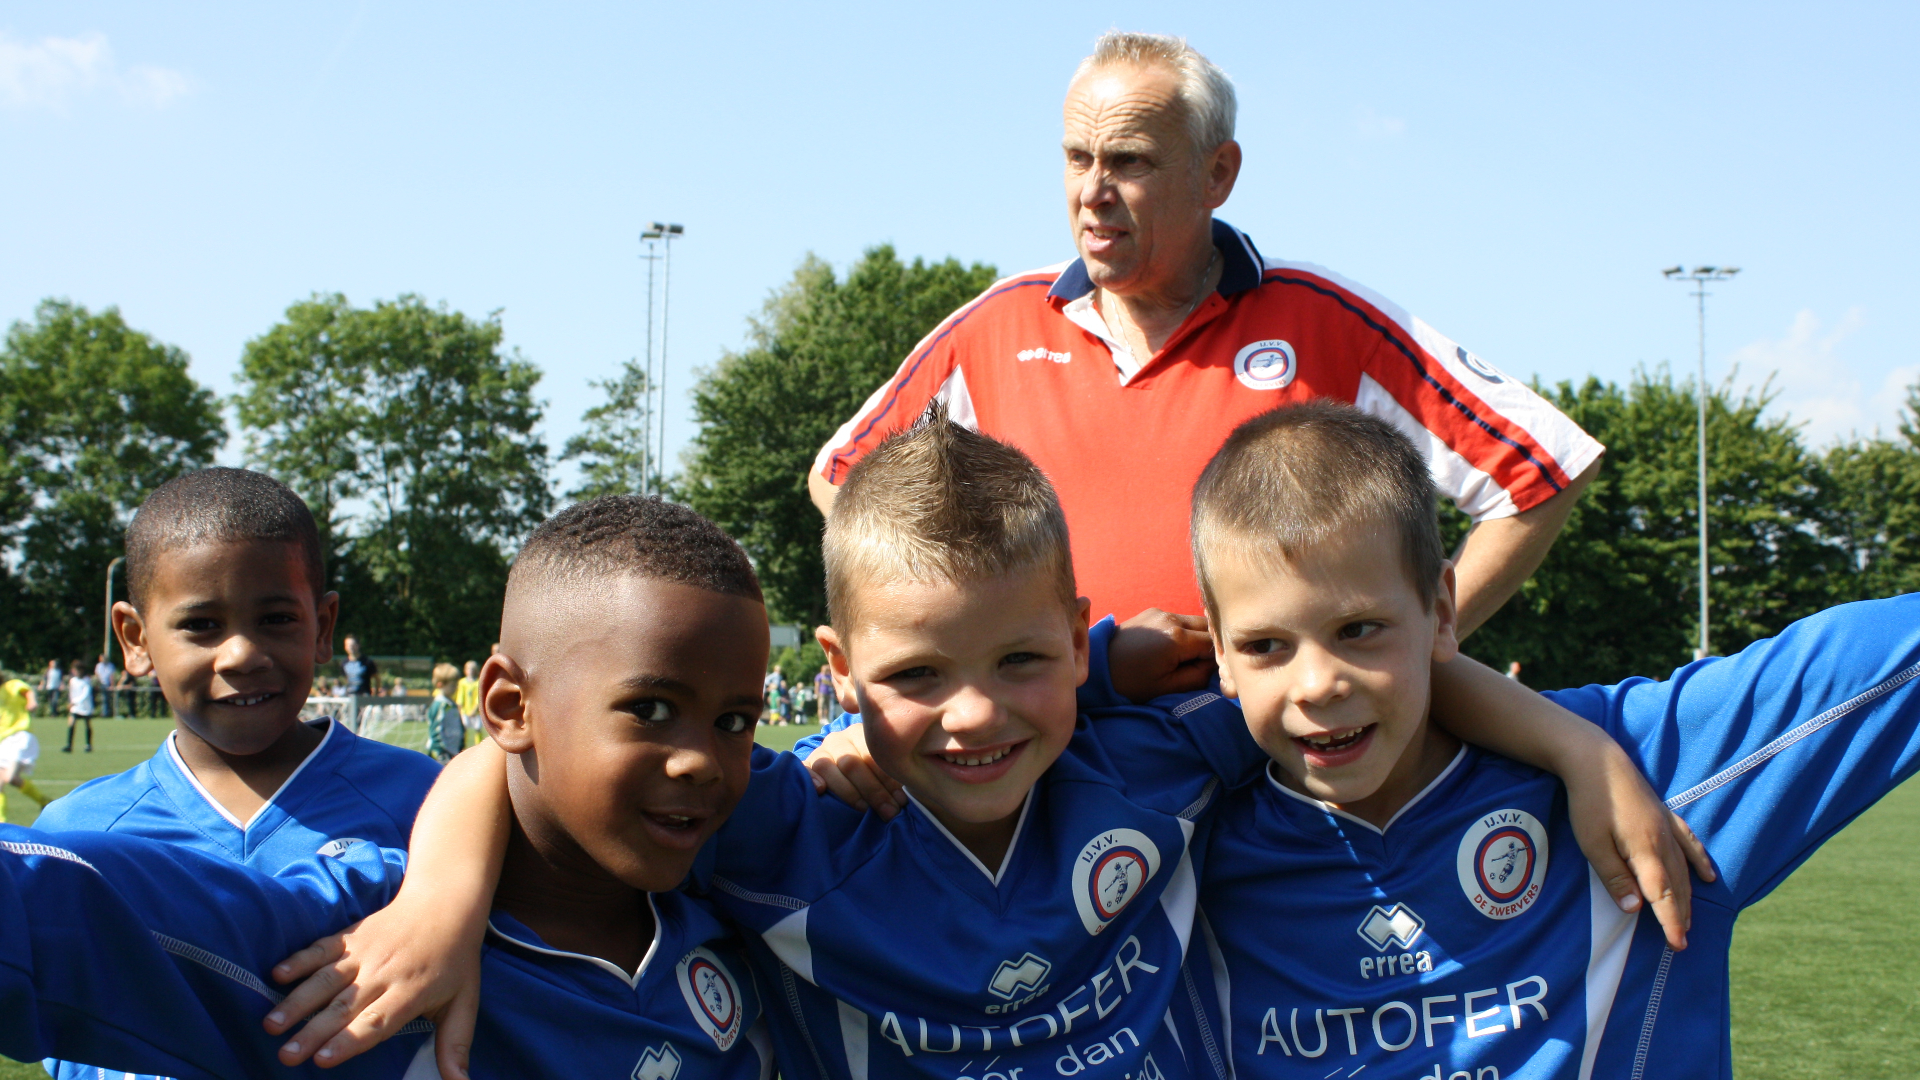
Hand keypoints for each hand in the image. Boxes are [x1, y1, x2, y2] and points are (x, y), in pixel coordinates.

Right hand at [265, 899, 484, 1078]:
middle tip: (286, 1055)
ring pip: (326, 978)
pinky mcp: (352, 935)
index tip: (322, 1059)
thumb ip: (456, 1045)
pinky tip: (276, 974)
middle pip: (344, 1006)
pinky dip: (299, 959)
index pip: (377, 1021)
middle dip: (312, 1031)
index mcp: (411, 991)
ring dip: (297, 1001)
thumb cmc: (456, 961)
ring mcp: (365, 951)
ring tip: (271, 1024)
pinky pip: (322, 948)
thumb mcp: (465, 1002)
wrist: (446, 904)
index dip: (349, 1040)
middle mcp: (384, 972)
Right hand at [805, 725, 904, 818]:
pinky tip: (820, 790)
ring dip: (848, 791)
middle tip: (889, 812)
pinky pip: (804, 769)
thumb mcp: (886, 769)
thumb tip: (902, 797)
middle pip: (852, 763)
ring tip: (864, 810)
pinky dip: (812, 778)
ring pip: (828, 767)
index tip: (900, 801)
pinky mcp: (806, 766)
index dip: (888, 779)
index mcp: (861, 733)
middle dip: (873, 790)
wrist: (847, 773)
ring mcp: (820, 751)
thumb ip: (893, 774)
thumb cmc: (875, 776)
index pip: (873, 753)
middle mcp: (839, 739)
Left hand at [1108, 609, 1214, 702]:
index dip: (1217, 659)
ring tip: (1184, 658)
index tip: (1210, 672)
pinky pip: (1178, 619)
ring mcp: (1160, 612)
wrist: (1097, 667)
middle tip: (1199, 665)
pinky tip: (1172, 648)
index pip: (1214, 644)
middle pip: (1208, 626)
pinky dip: (1184, 632)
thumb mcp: (1167, 687)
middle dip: (1210, 644)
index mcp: (1177, 638)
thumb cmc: (1131, 683)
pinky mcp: (1152, 612)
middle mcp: (1171, 618)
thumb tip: (1214, 665)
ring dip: (1197, 637)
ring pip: (1194, 621)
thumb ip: (1198, 676)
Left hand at [1562, 738, 1716, 949]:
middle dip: (1680, 915)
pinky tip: (1709, 876)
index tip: (1678, 945)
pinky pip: (1688, 844)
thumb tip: (1635, 910)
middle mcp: (1664, 841)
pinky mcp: (1664, 814)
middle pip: (1677, 886)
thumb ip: (1615, 877)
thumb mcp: (1594, 844)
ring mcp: (1666, 826)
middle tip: (1682, 940)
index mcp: (1646, 851)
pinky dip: (1699, 862)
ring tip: (1690, 918)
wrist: (1596, 759)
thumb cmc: (1590, 803)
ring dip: (1689, 896)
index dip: (1671, 922)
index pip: (1663, 896)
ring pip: (1684, 869)